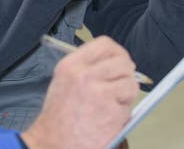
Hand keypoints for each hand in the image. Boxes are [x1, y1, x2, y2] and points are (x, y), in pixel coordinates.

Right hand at [21, 36, 138, 148]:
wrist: (52, 144)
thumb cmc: (59, 116)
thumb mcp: (64, 80)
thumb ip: (87, 67)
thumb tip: (115, 62)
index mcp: (72, 65)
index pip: (105, 44)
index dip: (118, 53)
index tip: (120, 62)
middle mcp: (85, 75)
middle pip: (123, 61)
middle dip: (126, 73)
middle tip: (120, 85)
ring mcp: (99, 93)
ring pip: (130, 83)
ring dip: (127, 94)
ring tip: (112, 104)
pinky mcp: (111, 112)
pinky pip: (129, 106)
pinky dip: (123, 112)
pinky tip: (109, 118)